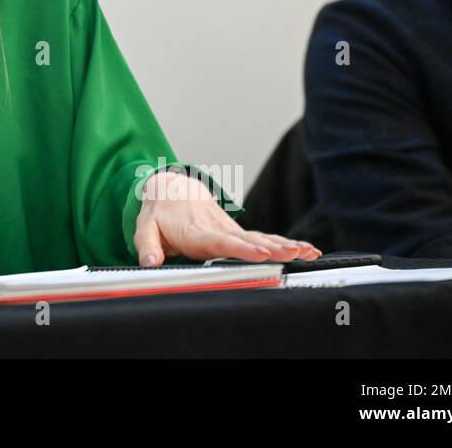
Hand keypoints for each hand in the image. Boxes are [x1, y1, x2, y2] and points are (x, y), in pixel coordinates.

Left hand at [133, 168, 322, 265]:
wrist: (170, 189)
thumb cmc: (158, 212)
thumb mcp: (144, 227)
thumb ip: (147, 246)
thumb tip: (149, 263)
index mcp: (196, 231)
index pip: (220, 241)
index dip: (240, 248)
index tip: (260, 253)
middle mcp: (218, 229)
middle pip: (247, 240)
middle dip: (271, 248)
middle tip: (294, 254)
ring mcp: (230, 230)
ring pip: (261, 238)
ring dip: (285, 245)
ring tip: (307, 252)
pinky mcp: (238, 233)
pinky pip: (264, 239)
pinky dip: (285, 244)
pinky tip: (307, 250)